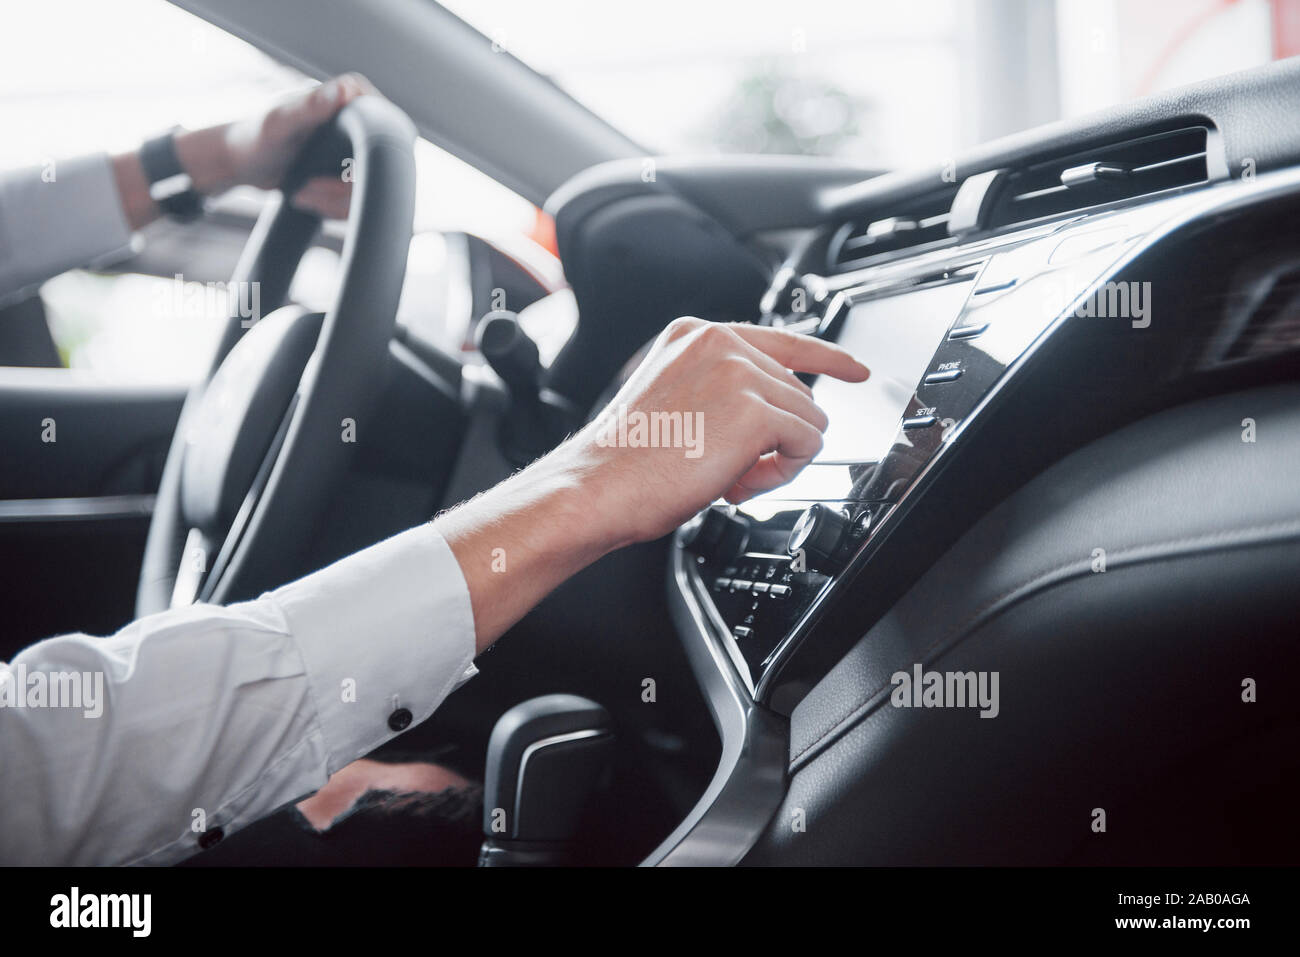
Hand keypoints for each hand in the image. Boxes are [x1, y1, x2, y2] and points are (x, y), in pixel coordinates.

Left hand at [173, 73, 374, 218]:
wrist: (240, 164)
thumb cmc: (252, 137)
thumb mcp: (280, 122)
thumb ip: (310, 106)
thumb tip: (343, 90)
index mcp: (345, 97)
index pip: (383, 116)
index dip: (373, 148)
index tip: (342, 169)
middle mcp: (355, 121)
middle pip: (381, 161)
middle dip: (345, 187)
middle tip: (310, 190)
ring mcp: (354, 149)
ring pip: (371, 186)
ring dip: (337, 202)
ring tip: (303, 196)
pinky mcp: (348, 173)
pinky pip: (360, 199)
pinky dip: (335, 209)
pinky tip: (310, 201)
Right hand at [570, 317, 869, 544]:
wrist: (599, 487)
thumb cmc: (626, 462)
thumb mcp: (675, 401)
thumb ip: (721, 390)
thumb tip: (775, 415)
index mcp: (695, 335)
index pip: (780, 339)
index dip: (827, 357)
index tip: (855, 369)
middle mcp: (720, 343)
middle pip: (797, 391)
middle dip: (775, 437)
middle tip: (730, 469)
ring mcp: (740, 373)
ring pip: (809, 420)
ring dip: (779, 459)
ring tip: (728, 477)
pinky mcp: (757, 410)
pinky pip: (807, 445)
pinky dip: (783, 473)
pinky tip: (738, 483)